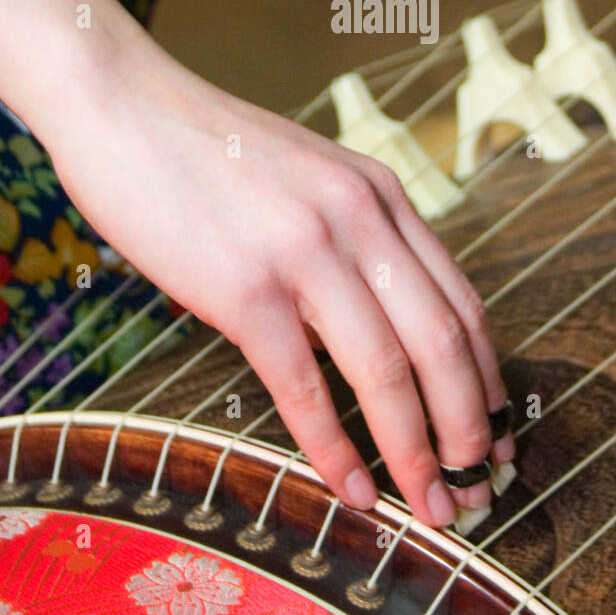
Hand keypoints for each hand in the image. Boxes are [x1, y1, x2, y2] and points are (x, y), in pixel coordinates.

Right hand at [0, 0, 510, 527]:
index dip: (486, 379)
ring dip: (417, 453)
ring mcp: (304, 252)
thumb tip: (380, 321)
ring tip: (431, 508)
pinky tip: (351, 488)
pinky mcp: (244, 289)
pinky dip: (335, 449)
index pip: (463, 301)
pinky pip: (305, 387)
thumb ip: (354, 235)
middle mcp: (360, 219)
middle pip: (444, 344)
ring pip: (388, 372)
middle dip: (468, 431)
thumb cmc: (207, 149)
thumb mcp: (309, 176)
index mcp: (382, 194)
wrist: (123, 106)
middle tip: (476, 490)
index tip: (492, 431)